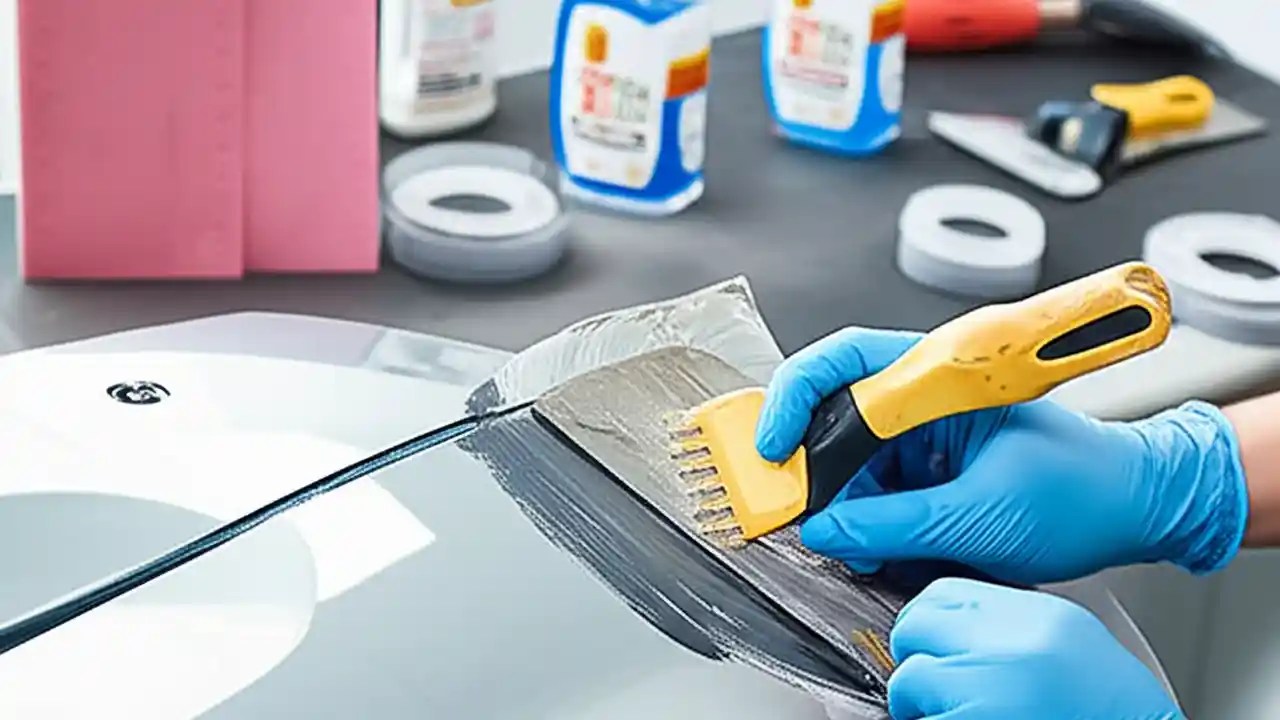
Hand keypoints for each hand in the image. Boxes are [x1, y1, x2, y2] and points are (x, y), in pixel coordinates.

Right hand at [754, 327, 1247, 583]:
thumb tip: (825, 532)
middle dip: (812, 465)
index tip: (771, 447)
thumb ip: (894, 525)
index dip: (795, 398)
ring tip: (854, 541)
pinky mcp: (930, 462)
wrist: (1137, 508)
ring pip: (851, 455)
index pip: (847, 361)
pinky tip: (873, 541)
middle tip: (796, 508)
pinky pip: (875, 480)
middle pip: (836, 411)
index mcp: (944, 377)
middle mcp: (927, 394)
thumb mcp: (982, 516)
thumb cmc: (1087, 490)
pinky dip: (866, 514)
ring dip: (842, 501)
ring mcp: (927, 428)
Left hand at [888, 578, 1183, 719]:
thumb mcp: (1066, 643)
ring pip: (909, 679)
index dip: (926, 621)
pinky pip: (922, 719)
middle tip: (934, 687)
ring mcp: (989, 687)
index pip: (940, 593)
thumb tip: (947, 628)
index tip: (929, 644)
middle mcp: (1011, 644)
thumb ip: (1006, 626)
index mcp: (1035, 616)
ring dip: (917, 702)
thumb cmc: (1108, 711)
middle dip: (913, 658)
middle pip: (915, 628)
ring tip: (954, 714)